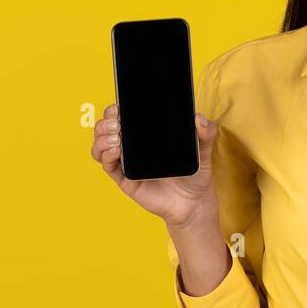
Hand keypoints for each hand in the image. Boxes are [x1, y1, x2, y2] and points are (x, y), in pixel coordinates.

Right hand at [91, 103, 218, 224]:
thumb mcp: (203, 149)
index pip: (121, 116)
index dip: (113, 110)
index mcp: (145, 134)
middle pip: (105, 129)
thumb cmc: (194, 173)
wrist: (194, 201)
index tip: (118, 106)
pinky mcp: (125, 179)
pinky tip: (115, 151)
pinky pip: (108, 166)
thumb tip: (198, 118)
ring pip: (100, 146)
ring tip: (117, 136)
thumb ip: (206, 132)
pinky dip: (106, 156)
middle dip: (105, 122)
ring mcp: (126, 163)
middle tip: (118, 123)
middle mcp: (131, 146)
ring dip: (102, 137)